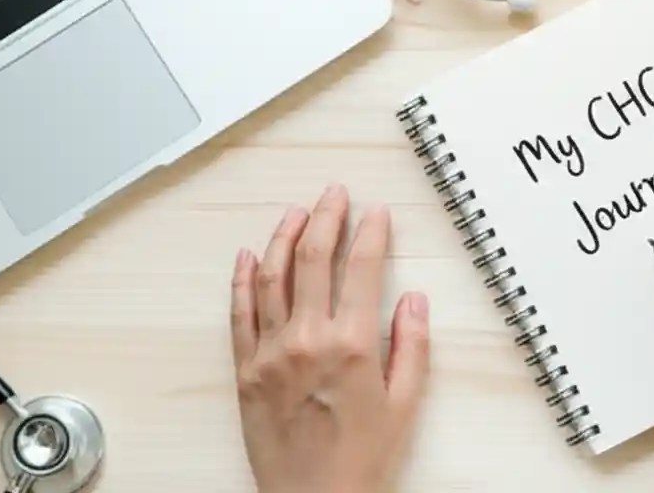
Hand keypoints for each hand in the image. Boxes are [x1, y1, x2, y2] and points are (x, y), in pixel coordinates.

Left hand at [230, 185, 430, 492]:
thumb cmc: (361, 460)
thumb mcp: (404, 404)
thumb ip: (411, 345)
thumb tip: (413, 299)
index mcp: (353, 345)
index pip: (362, 268)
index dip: (371, 232)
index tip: (376, 213)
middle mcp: (308, 339)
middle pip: (313, 258)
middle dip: (326, 217)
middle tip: (334, 194)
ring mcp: (271, 352)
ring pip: (272, 276)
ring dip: (284, 236)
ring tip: (296, 212)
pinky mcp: (246, 370)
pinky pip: (239, 313)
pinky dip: (242, 279)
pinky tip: (249, 255)